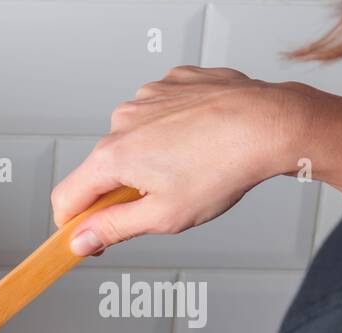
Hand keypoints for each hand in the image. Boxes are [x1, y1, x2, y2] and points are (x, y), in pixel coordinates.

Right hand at [52, 66, 312, 255]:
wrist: (275, 123)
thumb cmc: (224, 170)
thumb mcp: (163, 217)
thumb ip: (112, 229)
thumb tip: (79, 241)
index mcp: (112, 157)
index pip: (67, 199)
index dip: (74, 225)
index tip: (92, 238)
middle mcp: (121, 122)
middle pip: (101, 168)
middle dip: (121, 189)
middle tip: (161, 201)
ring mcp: (147, 98)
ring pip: (131, 139)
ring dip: (147, 157)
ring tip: (189, 165)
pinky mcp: (173, 83)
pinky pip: (158, 113)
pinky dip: (171, 129)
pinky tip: (199, 138)